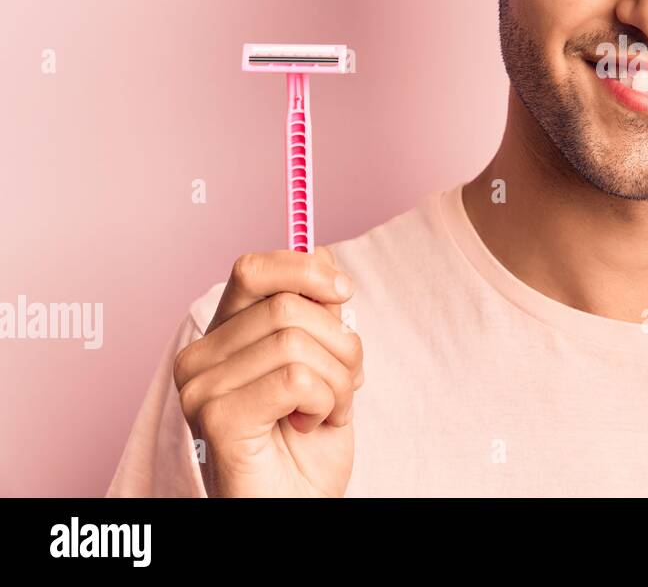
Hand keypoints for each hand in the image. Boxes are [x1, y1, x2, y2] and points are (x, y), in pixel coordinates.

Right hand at [172, 248, 362, 496]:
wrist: (298, 503)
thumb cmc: (308, 439)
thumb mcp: (324, 359)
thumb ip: (316, 308)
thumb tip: (321, 252)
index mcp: (223, 335)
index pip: (254, 269)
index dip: (305, 270)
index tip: (342, 293)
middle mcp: (199, 356)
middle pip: (288, 306)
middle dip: (340, 343)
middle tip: (342, 383)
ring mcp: (200, 387)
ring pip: (296, 342)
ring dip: (336, 379)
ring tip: (324, 409)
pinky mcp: (215, 417)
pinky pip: (294, 379)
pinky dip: (324, 402)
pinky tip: (310, 424)